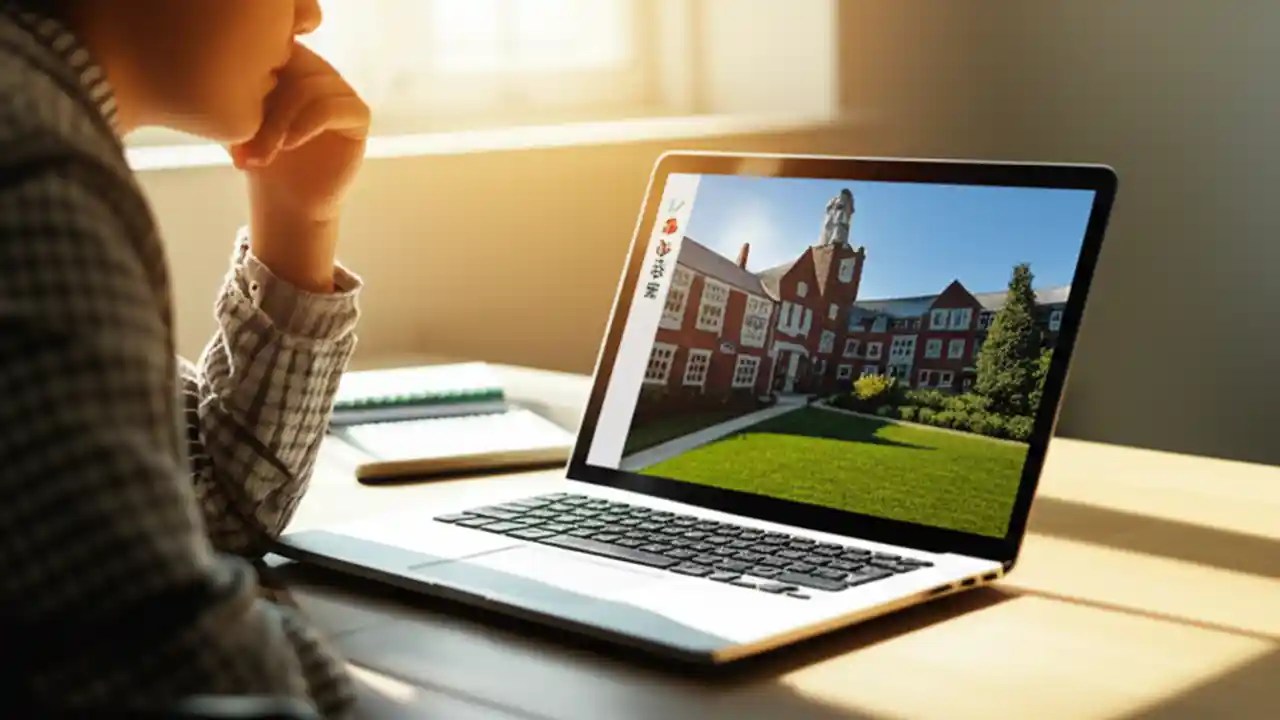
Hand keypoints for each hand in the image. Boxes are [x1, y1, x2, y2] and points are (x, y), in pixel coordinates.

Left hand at [230, 43, 369, 292]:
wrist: (286, 200)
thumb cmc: (258, 155)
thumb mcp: (236, 117)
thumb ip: (236, 89)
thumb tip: (230, 73)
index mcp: (288, 61)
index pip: (271, 42)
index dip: (251, 74)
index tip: (232, 113)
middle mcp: (317, 69)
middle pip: (289, 62)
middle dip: (262, 105)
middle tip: (242, 143)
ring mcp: (340, 90)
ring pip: (308, 87)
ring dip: (279, 123)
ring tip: (261, 154)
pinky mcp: (358, 115)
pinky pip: (331, 107)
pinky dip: (305, 125)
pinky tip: (288, 145)